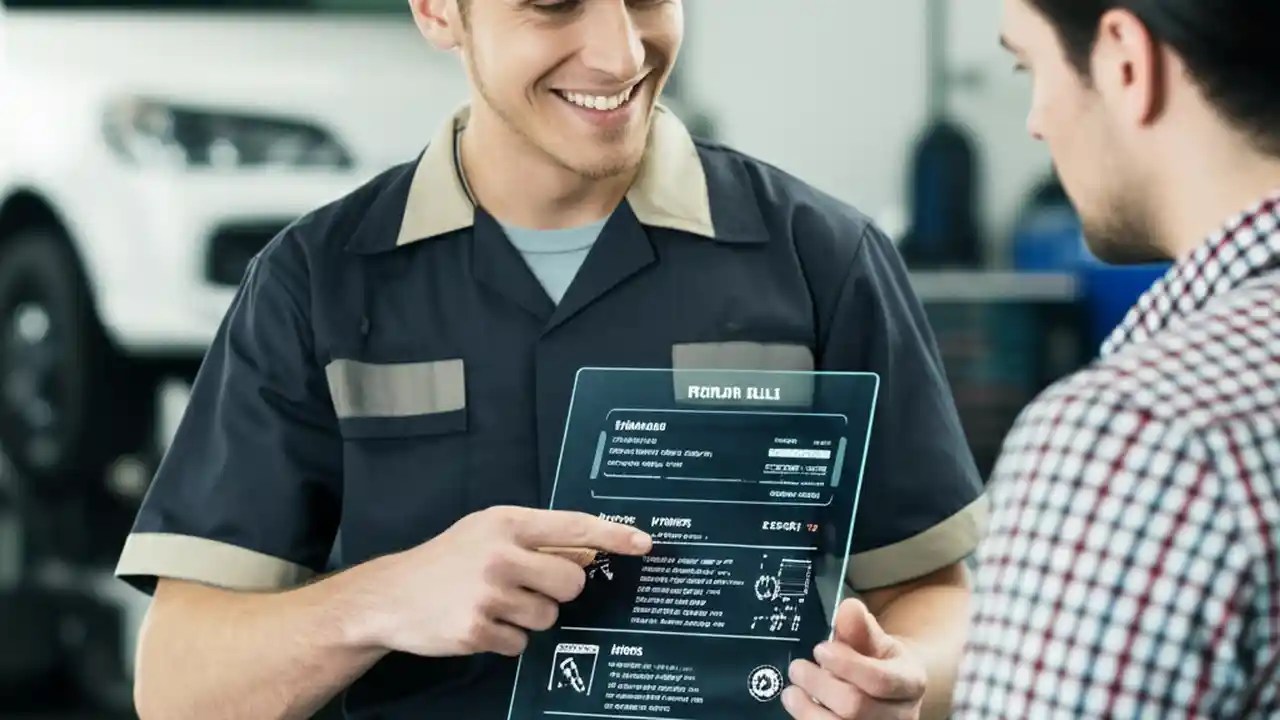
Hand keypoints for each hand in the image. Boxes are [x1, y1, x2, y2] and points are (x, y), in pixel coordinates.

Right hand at [364, 505, 651, 657]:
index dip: (613, 535)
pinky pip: (521, 643)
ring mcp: (488, 594)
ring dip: (529, 617)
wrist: (389, 595)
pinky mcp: (476, 630)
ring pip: (548, 616)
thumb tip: (589, 552)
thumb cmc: (447, 559)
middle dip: (557, 591)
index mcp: (506, 523)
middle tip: (527, 587)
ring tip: (494, 604)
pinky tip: (480, 623)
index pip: (573, 525)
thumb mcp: (487, 531)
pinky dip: (506, 639)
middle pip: (570, 583)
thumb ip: (535, 537)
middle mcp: (500, 554)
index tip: (644, 544)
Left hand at [782, 598, 926, 719]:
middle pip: (855, 708)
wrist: (891, 691)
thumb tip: (848, 608)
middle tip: (797, 668)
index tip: (819, 649)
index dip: (846, 665)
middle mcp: (902, 715)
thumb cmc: (878, 662)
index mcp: (910, 682)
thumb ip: (860, 627)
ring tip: (791, 693)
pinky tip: (801, 708)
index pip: (879, 679)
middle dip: (820, 685)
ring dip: (808, 711)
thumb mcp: (875, 641)